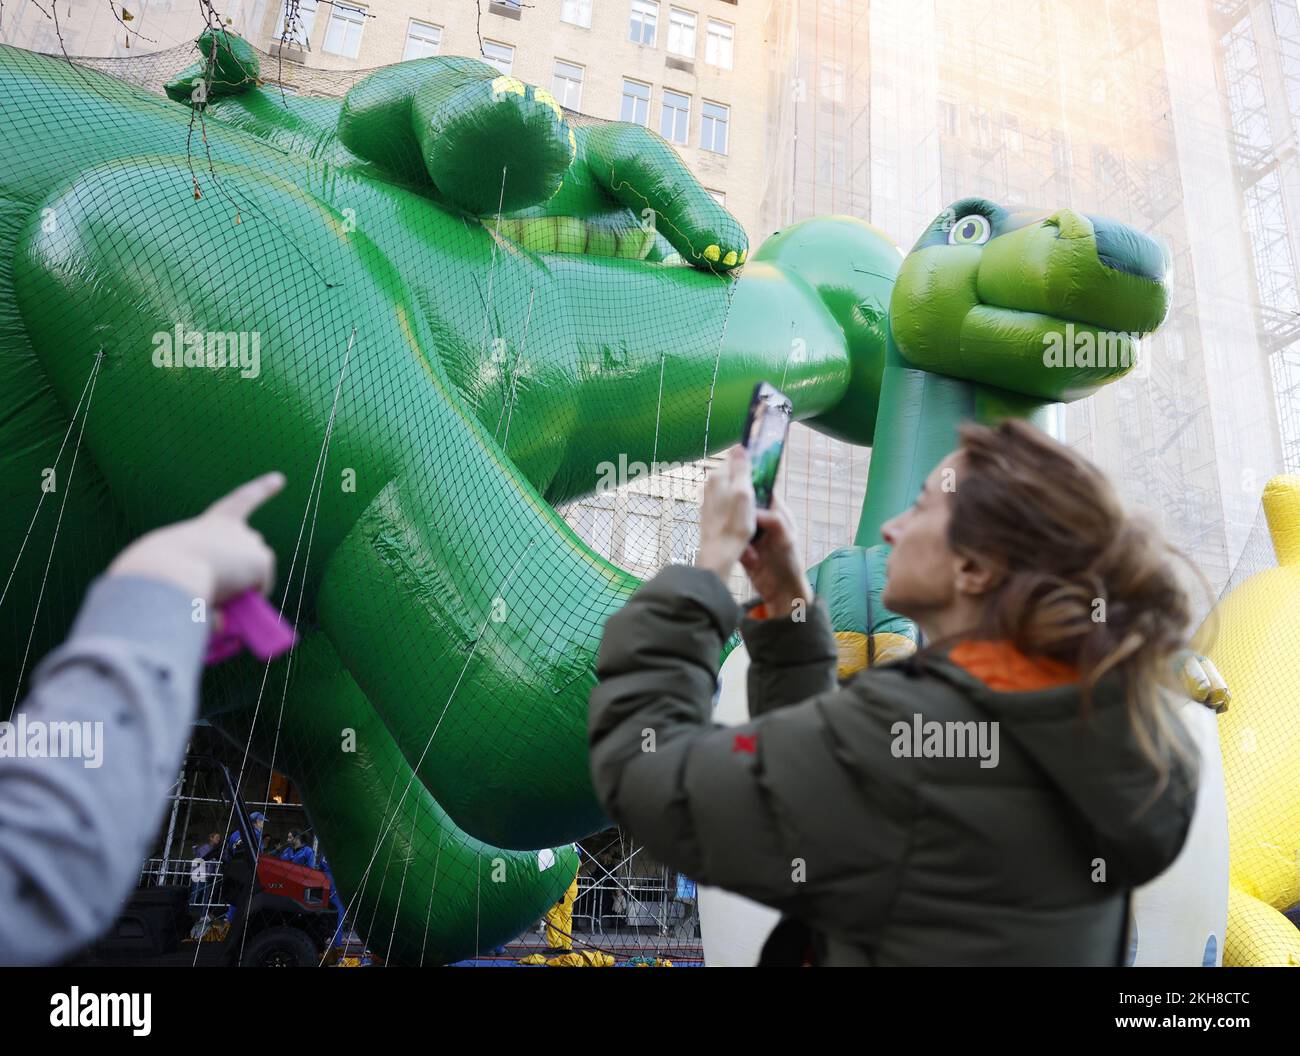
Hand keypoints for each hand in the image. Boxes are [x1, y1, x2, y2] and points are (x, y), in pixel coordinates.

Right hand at [108, 472, 285, 603]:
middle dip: (244, 568)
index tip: (280, 479)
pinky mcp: (261, 559)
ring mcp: (251, 542)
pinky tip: (232, 597)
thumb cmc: (160, 575)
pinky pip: (261, 590)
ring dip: (244, 585)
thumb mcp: (181, 577)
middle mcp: (236, 528)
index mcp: (212, 524)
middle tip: (222, 584)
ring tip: (217, 592)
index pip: (243, 500)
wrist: (166, 571)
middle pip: (252, 551)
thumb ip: (204, 593)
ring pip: (255, 572)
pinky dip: (250, 598)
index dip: (263, 489)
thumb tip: (221, 624)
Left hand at [695, 446, 756, 582]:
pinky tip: (742, 519)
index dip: (750, 465)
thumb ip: (741, 469)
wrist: (719, 553)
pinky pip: (727, 503)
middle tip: (759, 495)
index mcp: (718, 476)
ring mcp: (708, 499)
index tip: (761, 475)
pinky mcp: (710, 512)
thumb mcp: (744, 493)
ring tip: (752, 509)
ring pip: (731, 489)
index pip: (736, 459)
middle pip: (733, 474)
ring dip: (743, 496)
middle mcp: (710, 485)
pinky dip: (736, 508)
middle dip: (747, 481)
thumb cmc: (734, 525)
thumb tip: (739, 446)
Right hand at [739, 492, 813, 616]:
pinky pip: (733, 541)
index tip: (738, 487)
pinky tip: (748, 558)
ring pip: (736, 523)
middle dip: (739, 513)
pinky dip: (736, 549)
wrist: (782, 592)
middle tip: (737, 520)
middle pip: (745, 506)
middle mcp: (763, 520)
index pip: (762, 491)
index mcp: (777, 513)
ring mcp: (751, 534)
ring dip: (738, 534)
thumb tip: (754, 510)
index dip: (751, 487)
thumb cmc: (790, 564)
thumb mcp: (787, 539)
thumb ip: (774, 521)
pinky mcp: (742, 547)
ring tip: (750, 548)